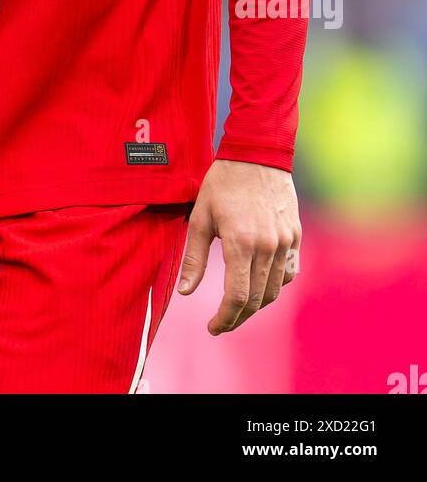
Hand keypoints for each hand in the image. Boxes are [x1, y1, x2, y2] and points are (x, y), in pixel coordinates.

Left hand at [177, 159, 300, 333]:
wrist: (257, 153)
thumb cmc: (223, 183)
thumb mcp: (200, 216)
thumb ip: (194, 257)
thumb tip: (186, 292)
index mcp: (240, 243)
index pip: (237, 297)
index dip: (224, 319)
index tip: (213, 327)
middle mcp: (267, 247)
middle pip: (257, 300)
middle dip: (238, 318)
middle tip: (221, 323)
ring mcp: (285, 242)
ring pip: (275, 290)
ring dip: (256, 305)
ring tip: (237, 307)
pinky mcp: (295, 236)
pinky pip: (289, 273)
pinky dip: (276, 285)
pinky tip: (261, 284)